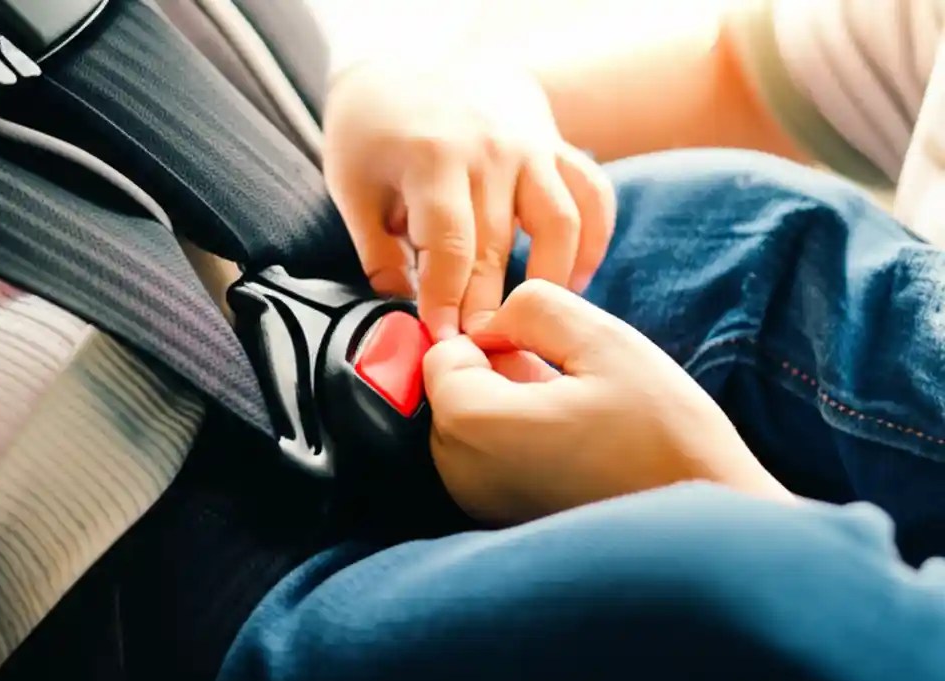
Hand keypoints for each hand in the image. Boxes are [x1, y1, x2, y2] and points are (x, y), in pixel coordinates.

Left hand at [324, 57, 615, 340]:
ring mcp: (531, 147)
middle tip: (482, 353)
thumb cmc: (375, 132)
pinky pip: (593, 195)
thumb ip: (377, 252)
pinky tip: (576, 282)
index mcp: (434, 160)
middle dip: (489, 307)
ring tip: (530, 323)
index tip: (442, 343)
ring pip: (561, 224)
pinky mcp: (557, 147)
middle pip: (499, 245)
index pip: (448, 246)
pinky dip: (594, 241)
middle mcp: (491, 152)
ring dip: (550, 281)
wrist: (416, 59)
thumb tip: (402, 311)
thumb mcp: (354, 187)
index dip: (445, 300)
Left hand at [422, 280, 791, 524]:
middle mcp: (457, 473)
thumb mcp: (604, 341)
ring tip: (583, 422)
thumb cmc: (665, 438)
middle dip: (502, 375)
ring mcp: (476, 506)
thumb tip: (493, 320)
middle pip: (454, 391)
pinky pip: (490, 463)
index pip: (443, 352)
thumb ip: (533, 306)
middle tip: (575, 389)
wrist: (706, 534)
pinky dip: (522, 445)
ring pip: (474, 426)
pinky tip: (578, 452)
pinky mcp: (499, 525)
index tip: (549, 353)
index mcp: (471, 424)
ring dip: (515, 409)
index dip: (496, 337)